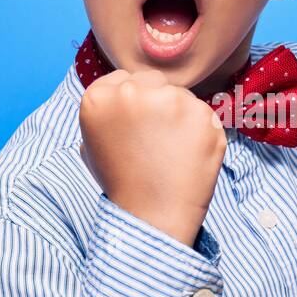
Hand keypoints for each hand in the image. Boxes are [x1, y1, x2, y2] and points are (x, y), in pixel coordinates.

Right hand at [79, 67, 226, 247]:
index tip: (138, 125)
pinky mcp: (202, 113)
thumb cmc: (122, 183)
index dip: (135, 102)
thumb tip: (123, 92)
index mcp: (99, 97)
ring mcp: (170, 100)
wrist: (153, 216)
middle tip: (157, 141)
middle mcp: (132, 92)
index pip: (125, 80)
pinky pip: (204, 113)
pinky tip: (190, 155)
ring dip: (181, 117)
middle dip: (158, 104)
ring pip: (181, 96)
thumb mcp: (91, 143)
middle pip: (154, 82)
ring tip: (172, 152)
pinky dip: (202, 131)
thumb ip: (107, 111)